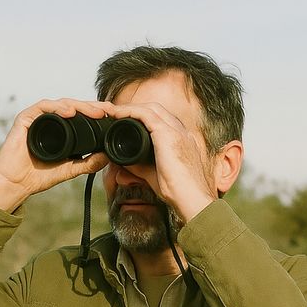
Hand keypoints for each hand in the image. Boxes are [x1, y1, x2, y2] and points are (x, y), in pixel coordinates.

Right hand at [0, 99, 111, 211]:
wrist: (16, 183)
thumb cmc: (40, 176)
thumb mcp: (71, 169)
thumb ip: (88, 163)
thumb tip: (108, 156)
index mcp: (61, 129)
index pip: (81, 116)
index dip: (97, 113)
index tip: (113, 115)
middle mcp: (50, 120)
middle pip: (74, 107)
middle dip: (93, 106)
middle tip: (109, 110)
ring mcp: (38, 118)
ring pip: (62, 104)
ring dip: (80, 106)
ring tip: (95, 112)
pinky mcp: (25, 118)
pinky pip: (42, 107)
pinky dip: (57, 108)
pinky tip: (70, 112)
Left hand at [106, 101, 216, 222]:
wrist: (192, 199)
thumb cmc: (180, 193)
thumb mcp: (155, 174)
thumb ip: (140, 165)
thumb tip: (123, 160)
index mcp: (184, 141)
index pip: (164, 120)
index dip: (144, 118)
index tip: (127, 121)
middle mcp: (183, 132)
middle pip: (158, 110)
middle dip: (137, 109)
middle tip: (118, 114)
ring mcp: (177, 131)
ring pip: (152, 108)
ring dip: (131, 108)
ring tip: (115, 112)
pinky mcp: (168, 134)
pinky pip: (145, 114)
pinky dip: (130, 111)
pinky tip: (117, 114)